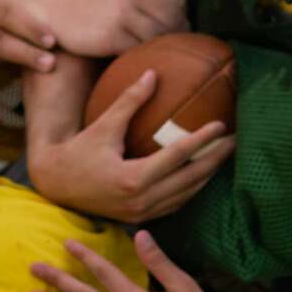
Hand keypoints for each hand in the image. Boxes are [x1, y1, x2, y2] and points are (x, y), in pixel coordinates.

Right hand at [0, 0, 188, 57]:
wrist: (48, 6)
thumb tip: (181, 8)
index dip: (180, 16)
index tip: (174, 29)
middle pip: (173, 19)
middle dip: (177, 36)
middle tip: (172, 48)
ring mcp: (121, 12)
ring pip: (160, 36)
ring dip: (162, 48)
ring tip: (158, 56)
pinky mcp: (110, 36)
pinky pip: (139, 50)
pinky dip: (143, 57)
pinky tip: (139, 59)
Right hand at [28, 69, 233, 222]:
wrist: (55, 185)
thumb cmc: (78, 152)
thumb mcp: (103, 125)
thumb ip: (129, 101)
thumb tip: (153, 74)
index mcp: (133, 178)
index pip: (178, 156)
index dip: (203, 139)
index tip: (222, 125)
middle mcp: (141, 200)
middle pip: (190, 179)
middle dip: (216, 160)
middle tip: (236, 140)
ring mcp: (142, 213)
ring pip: (186, 195)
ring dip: (208, 175)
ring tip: (224, 155)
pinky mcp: (140, 217)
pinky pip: (174, 204)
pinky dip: (191, 188)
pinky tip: (202, 174)